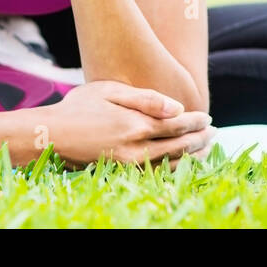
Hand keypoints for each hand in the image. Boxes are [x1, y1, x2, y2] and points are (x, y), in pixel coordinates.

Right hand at [40, 80, 216, 170]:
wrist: (51, 136)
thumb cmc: (79, 107)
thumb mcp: (110, 91)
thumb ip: (146, 98)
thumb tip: (178, 108)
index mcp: (135, 124)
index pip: (177, 124)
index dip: (196, 122)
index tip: (208, 118)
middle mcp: (136, 148)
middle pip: (178, 146)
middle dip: (199, 139)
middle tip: (214, 132)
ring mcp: (129, 165)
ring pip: (170, 163)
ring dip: (192, 156)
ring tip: (206, 149)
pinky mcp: (122, 174)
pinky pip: (156, 175)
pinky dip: (174, 170)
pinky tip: (181, 164)